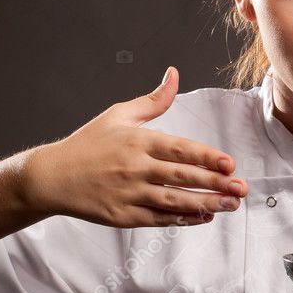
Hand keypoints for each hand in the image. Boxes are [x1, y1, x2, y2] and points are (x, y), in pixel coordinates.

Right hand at [24, 67, 247, 227]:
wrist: (51, 176)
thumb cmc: (88, 144)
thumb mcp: (118, 115)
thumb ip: (153, 100)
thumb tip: (174, 74)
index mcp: (137, 141)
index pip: (179, 150)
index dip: (206, 157)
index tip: (230, 164)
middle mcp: (134, 167)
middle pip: (181, 177)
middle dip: (215, 184)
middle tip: (242, 188)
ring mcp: (128, 193)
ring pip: (174, 201)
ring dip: (205, 204)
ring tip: (230, 204)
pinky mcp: (122, 215)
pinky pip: (158, 218)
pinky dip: (182, 219)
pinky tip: (203, 216)